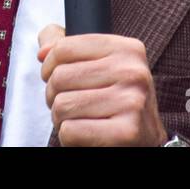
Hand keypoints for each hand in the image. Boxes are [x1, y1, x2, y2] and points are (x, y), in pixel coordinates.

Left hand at [36, 23, 168, 145]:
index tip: (60, 80)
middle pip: (60, 77)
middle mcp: (133, 72)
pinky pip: (70, 131)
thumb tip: (43, 51)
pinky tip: (87, 135)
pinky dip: (69, 137)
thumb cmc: (116, 101)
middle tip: (71, 105)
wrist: (146, 140)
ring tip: (79, 120)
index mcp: (127, 49)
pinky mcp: (127, 132)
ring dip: (62, 119)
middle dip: (55, 96)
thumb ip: (68, 49)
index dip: (50, 66)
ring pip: (62, 105)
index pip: (64, 48)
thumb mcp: (101, 66)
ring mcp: (132, 102)